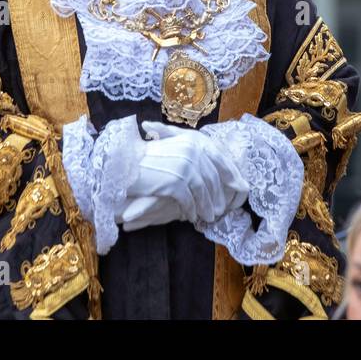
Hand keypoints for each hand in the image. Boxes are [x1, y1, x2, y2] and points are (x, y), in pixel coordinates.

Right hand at [120, 121, 247, 230]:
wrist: (123, 164)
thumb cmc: (148, 159)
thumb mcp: (175, 150)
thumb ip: (194, 157)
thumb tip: (215, 173)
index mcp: (193, 141)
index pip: (220, 159)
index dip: (230, 175)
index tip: (237, 189)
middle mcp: (192, 152)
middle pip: (212, 179)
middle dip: (218, 196)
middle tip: (220, 210)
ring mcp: (184, 167)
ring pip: (203, 192)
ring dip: (206, 207)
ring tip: (208, 218)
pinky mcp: (175, 182)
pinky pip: (189, 201)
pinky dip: (191, 211)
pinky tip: (190, 217)